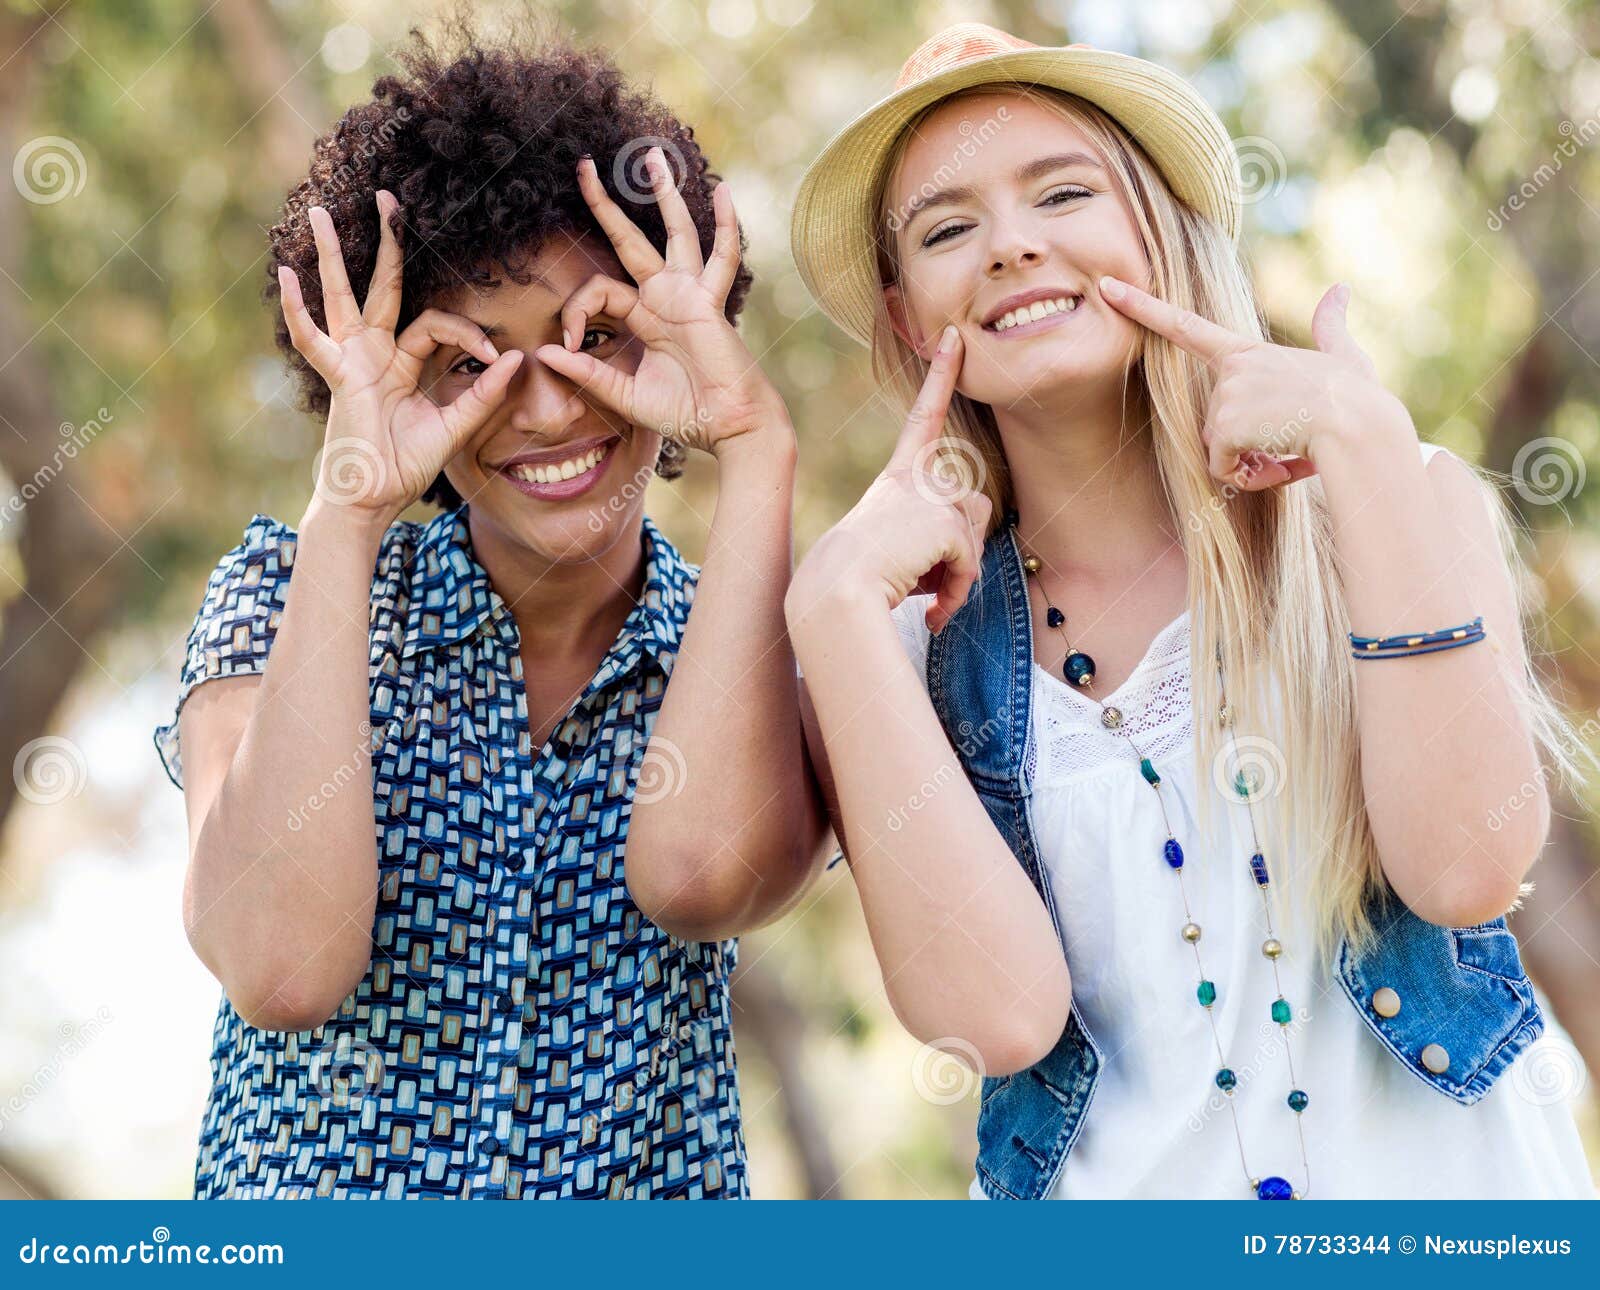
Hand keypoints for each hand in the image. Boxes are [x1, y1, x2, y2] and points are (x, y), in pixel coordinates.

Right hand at [278, 192, 525, 525]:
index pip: (436, 325)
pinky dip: (298, 310)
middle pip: (382, 287)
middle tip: (386, 196)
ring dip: (332, 256)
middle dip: (386, 244)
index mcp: (403, 363)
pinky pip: (313, 339)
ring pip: (342, 297)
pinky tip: (285, 276)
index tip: (493, 357)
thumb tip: (515, 359)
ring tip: (322, 215)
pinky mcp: (337, 377)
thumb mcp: (454, 428)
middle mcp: (374, 354)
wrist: (373, 499)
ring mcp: (352, 362)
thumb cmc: (406, 467)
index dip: (468, 333)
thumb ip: (482, 395)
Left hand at [531, 148, 788, 456]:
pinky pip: (721, 259)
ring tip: (652, 157)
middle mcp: (665, 298)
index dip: (576, 310)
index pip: (599, 290)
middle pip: (630, 240)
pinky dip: (725, 227)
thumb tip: (543, 352)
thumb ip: (588, 374)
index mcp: (644, 318)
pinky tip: (724, 191)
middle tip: (583, 166)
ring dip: (664, 195)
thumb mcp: (625, 395)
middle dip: (605, 204)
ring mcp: (689, 296)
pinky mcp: (709, 304)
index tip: (568, 343)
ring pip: (675, 233)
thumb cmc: (685, 415)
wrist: (727, 428)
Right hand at [791, 327, 988, 633]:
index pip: (924, 418)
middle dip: (965, 548)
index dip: (939, 376)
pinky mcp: (942, 519)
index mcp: (896, 478)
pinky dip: (958, 591)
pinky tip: (933, 609)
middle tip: (935, 585)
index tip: (951, 337)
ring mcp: (929, 495)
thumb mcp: (897, 549)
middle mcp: (914, 479)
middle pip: (973, 505)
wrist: (837, 592)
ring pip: (976, 533)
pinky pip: (971, 560)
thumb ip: (932, 540)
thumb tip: (961, 566)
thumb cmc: (860, 581)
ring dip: (961, 573)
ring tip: (931, 599)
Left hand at [1100, 275, 1406, 488]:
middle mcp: (1231, 369)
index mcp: (1248, 352)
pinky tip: (1282, 467)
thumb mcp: (1343, 356)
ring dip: (1253, 463)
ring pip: (1219, 449)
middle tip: (1288, 444)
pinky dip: (1250, 478)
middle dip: (1246, 444)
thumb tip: (1340, 289)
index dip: (1142, 307)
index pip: (1184, 325)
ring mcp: (1226, 396)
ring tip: (1291, 453)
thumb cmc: (1358, 398)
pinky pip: (1222, 469)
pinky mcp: (1224, 426)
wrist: (1362, 426)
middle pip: (1214, 422)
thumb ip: (1331, 326)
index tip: (1107, 287)